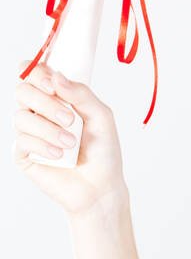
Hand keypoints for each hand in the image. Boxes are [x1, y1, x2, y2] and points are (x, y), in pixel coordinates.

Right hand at [13, 62, 125, 217]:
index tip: (52, 84)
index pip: (33, 73)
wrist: (101, 185)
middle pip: (22, 91)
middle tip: (70, 119)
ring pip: (20, 117)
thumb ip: (82, 94)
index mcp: (57, 97)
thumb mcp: (102, 117)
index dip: (36, 72)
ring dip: (48, 129)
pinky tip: (60, 155)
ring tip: (71, 143)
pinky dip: (43, 146)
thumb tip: (57, 76)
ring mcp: (29, 132)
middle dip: (46, 103)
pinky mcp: (23, 153)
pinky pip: (21, 141)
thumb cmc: (103, 149)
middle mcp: (39, 111)